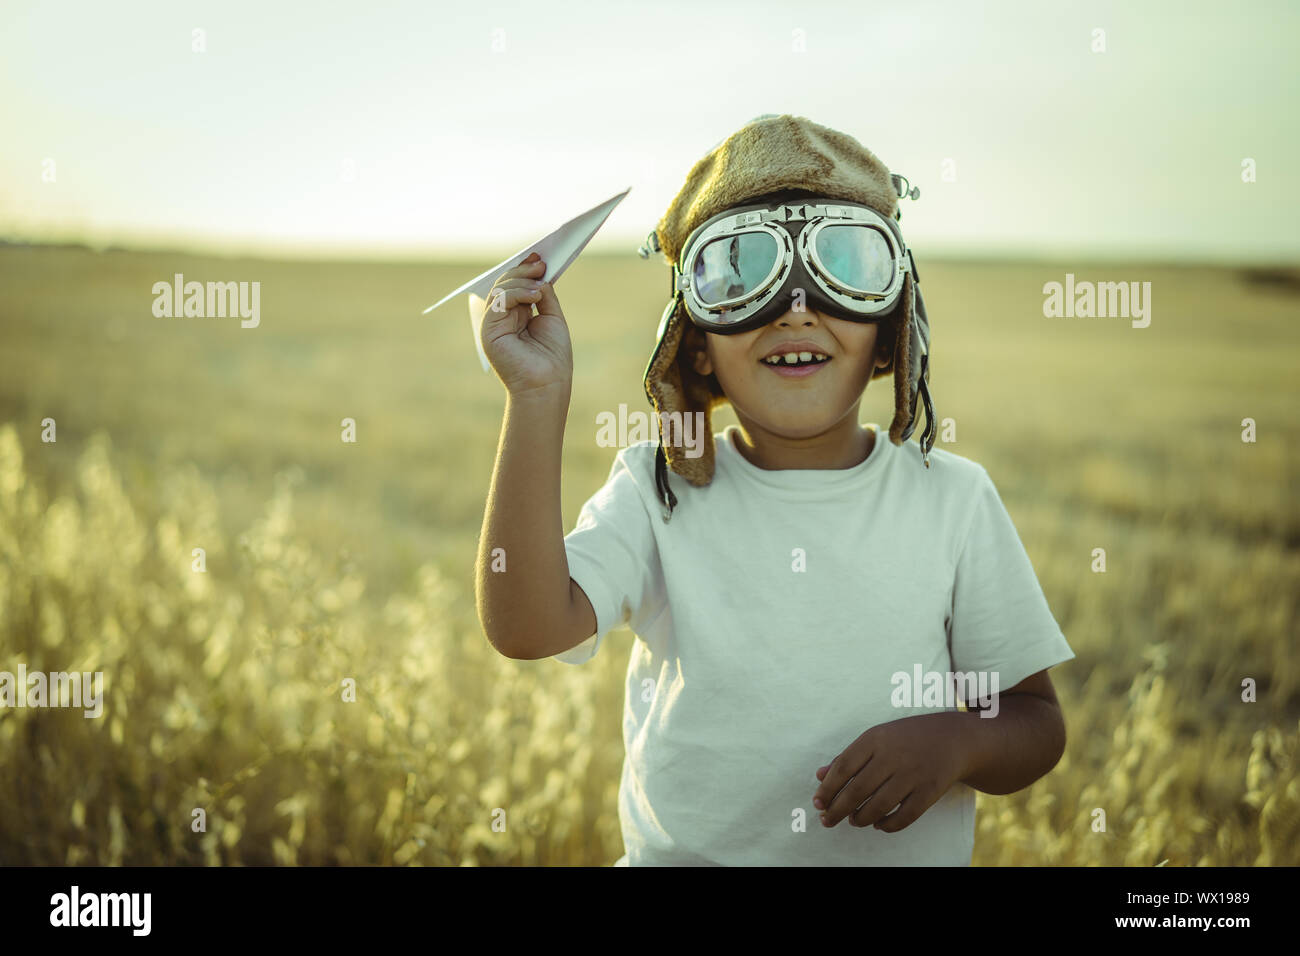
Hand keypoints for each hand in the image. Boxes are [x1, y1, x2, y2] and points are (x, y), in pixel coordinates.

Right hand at [480, 252, 573, 396]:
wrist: (547, 385)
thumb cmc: (552, 358)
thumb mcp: (552, 318)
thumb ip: (544, 295)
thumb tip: (540, 273)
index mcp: (517, 316)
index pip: (516, 285)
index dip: (525, 269)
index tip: (541, 258)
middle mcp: (503, 318)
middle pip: (506, 284)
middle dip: (524, 270)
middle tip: (542, 264)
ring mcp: (494, 324)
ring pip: (501, 289)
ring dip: (522, 281)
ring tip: (540, 285)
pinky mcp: (489, 330)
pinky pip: (499, 301)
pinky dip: (516, 293)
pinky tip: (534, 295)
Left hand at [812, 712, 970, 832]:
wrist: (953, 738)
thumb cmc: (905, 739)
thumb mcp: (876, 738)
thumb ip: (848, 757)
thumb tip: (819, 776)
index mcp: (875, 738)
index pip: (843, 767)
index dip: (827, 789)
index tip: (817, 803)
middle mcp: (894, 755)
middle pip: (858, 789)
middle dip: (838, 809)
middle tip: (827, 821)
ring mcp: (914, 774)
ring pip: (879, 806)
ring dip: (860, 818)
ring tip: (853, 820)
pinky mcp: (930, 791)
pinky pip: (904, 817)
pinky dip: (887, 825)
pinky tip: (877, 824)